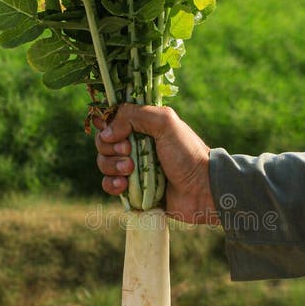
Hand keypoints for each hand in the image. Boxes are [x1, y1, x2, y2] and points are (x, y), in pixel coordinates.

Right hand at [94, 105, 218, 223]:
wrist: (201, 190)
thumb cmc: (187, 153)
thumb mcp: (165, 122)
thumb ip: (134, 115)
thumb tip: (106, 132)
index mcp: (143, 126)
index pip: (111, 120)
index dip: (107, 125)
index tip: (117, 132)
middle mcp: (135, 145)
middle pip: (103, 142)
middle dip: (111, 147)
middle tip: (129, 152)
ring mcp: (132, 168)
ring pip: (104, 163)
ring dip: (112, 166)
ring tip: (130, 171)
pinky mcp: (132, 190)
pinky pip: (108, 185)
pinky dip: (111, 184)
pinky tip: (124, 186)